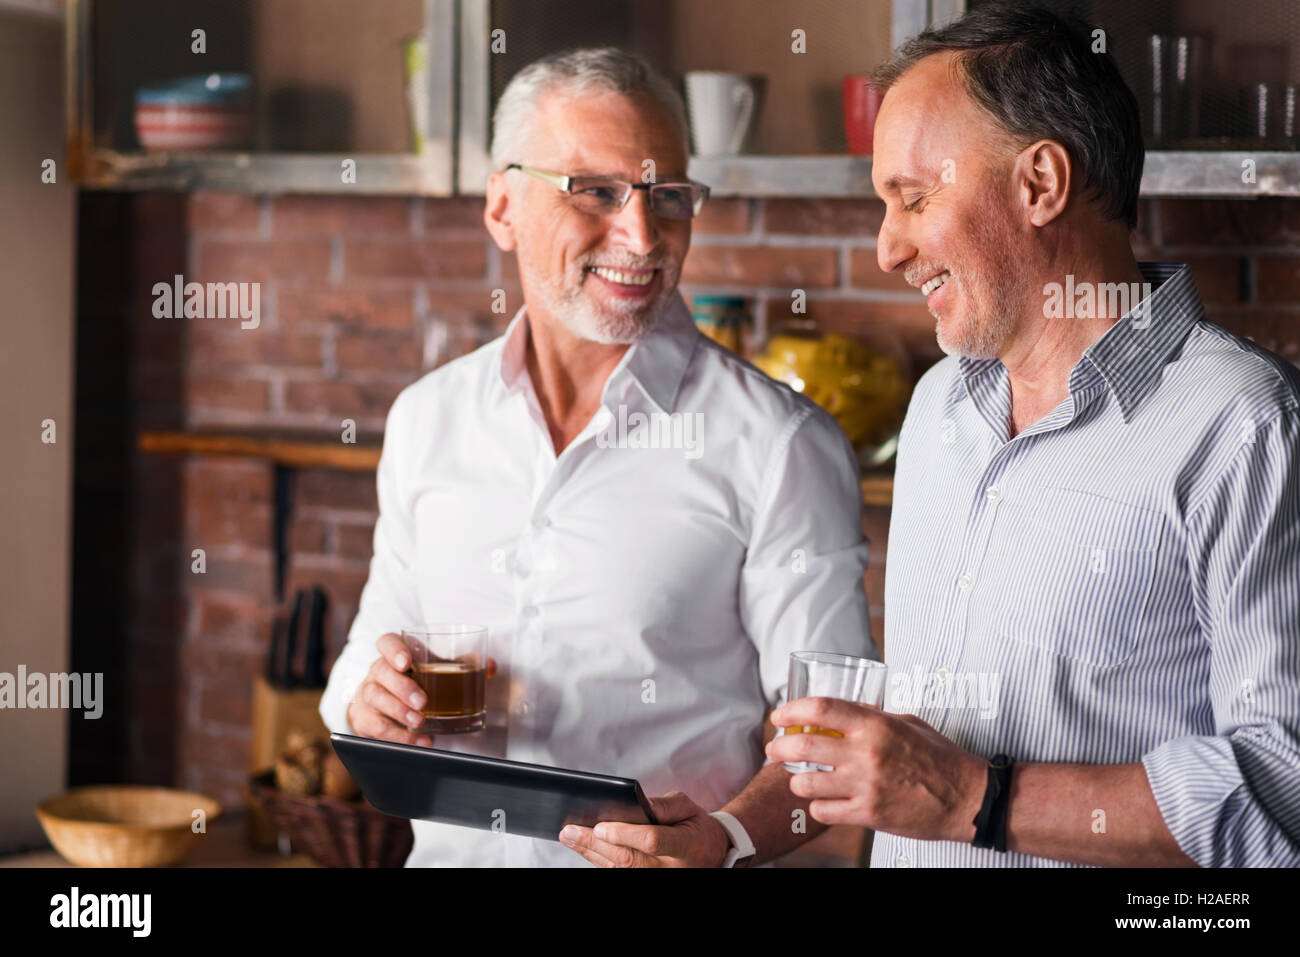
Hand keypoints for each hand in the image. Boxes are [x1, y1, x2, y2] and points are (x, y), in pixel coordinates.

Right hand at [347, 633, 496, 746]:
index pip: (387, 642)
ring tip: (421, 722)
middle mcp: (377, 671)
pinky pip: (375, 726)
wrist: (387, 709)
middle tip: (423, 702)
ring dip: (399, 712)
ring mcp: (367, 694)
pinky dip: (398, 736)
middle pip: (381, 671)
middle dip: (402, 688)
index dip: (394, 649)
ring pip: (375, 698)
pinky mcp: (363, 718)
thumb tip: (490, 665)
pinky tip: (419, 741)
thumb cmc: (417, 683)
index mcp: (394, 654)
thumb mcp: (438, 672)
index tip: (407, 662)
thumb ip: (464, 666)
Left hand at [558, 792, 731, 866]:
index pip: (653, 841)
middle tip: (570, 830)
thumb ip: (665, 805)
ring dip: (590, 853)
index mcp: (686, 845)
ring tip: (569, 836)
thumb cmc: (695, 826)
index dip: (625, 835)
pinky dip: (598, 860)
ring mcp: (657, 878)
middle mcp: (670, 868)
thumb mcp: (688, 807)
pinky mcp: (646, 879)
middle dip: (595, 844)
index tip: (602, 826)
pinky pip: (619, 873)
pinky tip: (583, 847)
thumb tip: (639, 802)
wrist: (710, 854)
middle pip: (628, 859)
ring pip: (619, 869)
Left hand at [764, 697, 985, 842]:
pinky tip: (823, 801)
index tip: (779, 714)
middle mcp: (866, 754)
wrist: (966, 798)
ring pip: (807, 783)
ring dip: (796, 780)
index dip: (792, 709)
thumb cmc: (939, 757)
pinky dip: (818, 806)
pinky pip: (824, 811)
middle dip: (779, 746)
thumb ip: (872, 716)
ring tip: (798, 778)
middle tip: (773, 748)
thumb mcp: (906, 723)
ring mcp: (866, 786)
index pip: (821, 709)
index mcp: (875, 725)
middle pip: (804, 745)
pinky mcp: (869, 814)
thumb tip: (842, 711)